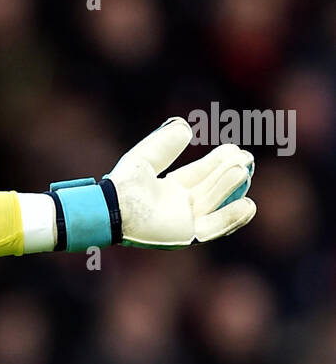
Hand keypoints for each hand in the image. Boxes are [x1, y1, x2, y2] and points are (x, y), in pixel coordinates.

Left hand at [105, 117, 255, 248]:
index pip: (200, 174)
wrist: (115, 208)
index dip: (217, 162)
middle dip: (229, 173)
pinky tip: (248, 205)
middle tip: (246, 158)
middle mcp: (178, 206)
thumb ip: (165, 143)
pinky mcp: (186, 236)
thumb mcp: (145, 158)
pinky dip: (231, 218)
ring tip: (243, 170)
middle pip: (211, 188)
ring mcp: (183, 222)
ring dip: (230, 188)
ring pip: (215, 204)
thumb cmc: (124, 184)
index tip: (235, 149)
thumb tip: (185, 127)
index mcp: (169, 190)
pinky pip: (214, 228)